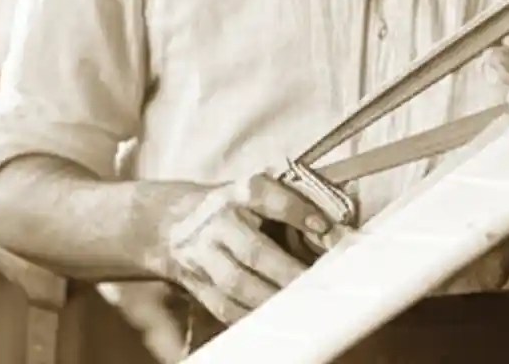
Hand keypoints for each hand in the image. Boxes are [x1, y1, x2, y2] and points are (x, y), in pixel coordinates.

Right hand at [150, 172, 333, 323]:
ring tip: (299, 304)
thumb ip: (293, 206)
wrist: (174, 222)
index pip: (266, 196)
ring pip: (236, 283)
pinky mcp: (196, 281)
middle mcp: (218, 222)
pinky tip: (273, 316)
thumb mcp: (257, 192)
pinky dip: (250, 314)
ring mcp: (203, 254)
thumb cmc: (234, 208)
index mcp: (238, 193)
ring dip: (271, 297)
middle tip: (317, 283)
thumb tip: (334, 233)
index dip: (296, 211)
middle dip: (288, 271)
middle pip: (252, 250)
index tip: (325, 227)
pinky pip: (223, 305)